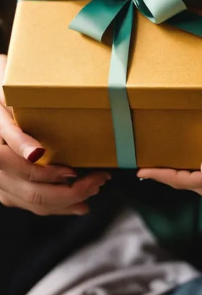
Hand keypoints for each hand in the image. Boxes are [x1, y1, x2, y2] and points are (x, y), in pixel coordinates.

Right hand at [0, 54, 111, 214]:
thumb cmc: (7, 88)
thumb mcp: (9, 98)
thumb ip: (17, 127)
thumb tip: (36, 154)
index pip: (21, 168)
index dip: (48, 174)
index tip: (74, 171)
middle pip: (31, 191)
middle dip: (69, 192)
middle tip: (98, 180)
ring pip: (31, 201)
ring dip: (66, 201)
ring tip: (93, 188)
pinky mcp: (4, 188)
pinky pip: (28, 203)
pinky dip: (55, 206)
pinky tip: (75, 203)